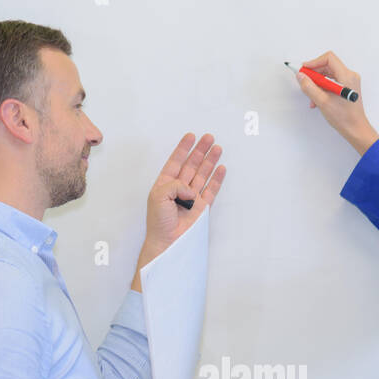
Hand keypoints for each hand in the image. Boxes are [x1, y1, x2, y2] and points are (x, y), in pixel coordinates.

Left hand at [139, 134, 226, 267]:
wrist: (168, 242)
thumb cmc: (159, 221)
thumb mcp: (158, 196)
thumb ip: (175, 186)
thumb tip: (192, 189)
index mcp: (165, 184)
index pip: (176, 162)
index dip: (183, 149)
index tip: (191, 136)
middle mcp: (179, 189)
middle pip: (192, 165)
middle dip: (200, 151)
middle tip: (209, 138)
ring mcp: (191, 197)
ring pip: (202, 174)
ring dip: (209, 161)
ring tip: (217, 148)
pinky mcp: (202, 207)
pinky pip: (211, 189)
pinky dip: (216, 179)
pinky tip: (220, 168)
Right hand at [296, 51, 378, 155]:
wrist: (355, 129)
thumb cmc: (344, 118)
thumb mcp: (322, 102)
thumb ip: (309, 87)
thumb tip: (301, 76)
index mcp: (346, 76)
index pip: (328, 58)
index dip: (314, 62)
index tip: (304, 69)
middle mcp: (350, 76)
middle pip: (328, 66)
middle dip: (314, 73)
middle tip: (304, 80)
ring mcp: (349, 82)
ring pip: (329, 74)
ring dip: (317, 82)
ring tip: (310, 95)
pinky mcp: (347, 88)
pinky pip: (332, 82)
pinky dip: (323, 88)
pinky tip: (317, 99)